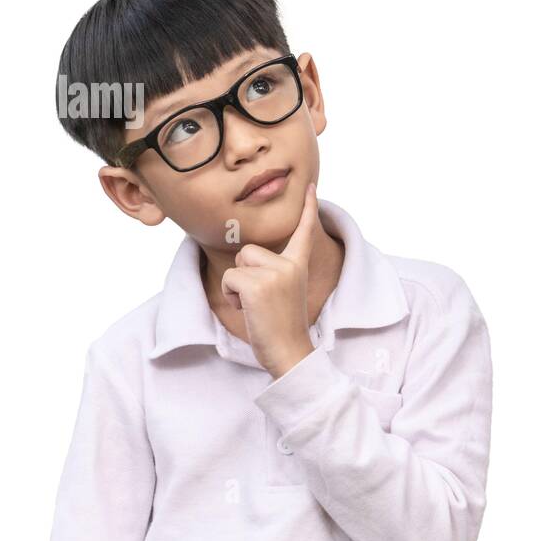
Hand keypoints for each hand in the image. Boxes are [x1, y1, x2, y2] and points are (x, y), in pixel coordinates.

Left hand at [221, 181, 319, 378]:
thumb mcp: (282, 292)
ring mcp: (275, 274)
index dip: (307, 209)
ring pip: (237, 265)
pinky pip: (228, 279)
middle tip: (262, 301)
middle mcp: (290, 265)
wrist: (289, 352)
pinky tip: (249, 310)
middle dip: (244, 274)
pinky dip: (231, 296)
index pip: (304, 231)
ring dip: (237, 286)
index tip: (311, 187)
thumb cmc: (281, 327)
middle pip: (248, 252)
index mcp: (299, 265)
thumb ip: (273, 272)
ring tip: (256, 306)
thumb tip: (249, 259)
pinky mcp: (258, 285)